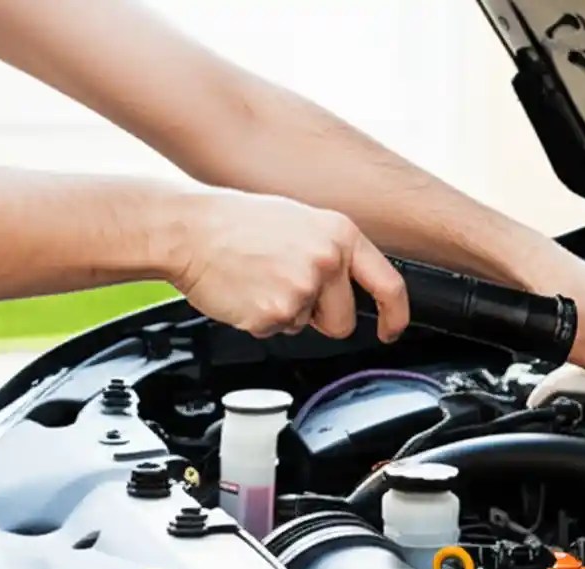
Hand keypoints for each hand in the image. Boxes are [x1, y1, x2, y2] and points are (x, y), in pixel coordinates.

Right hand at [161, 190, 406, 340]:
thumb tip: (353, 284)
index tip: (391, 329)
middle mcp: (328, 260)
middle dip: (321, 318)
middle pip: (344, 320)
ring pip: (308, 327)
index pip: (389, 283)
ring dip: (288, 314)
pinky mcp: (276, 313)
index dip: (396, 314)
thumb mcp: (302, 222)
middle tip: (287, 289)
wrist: (188, 229)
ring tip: (262, 281)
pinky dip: (262, 319)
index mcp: (340, 234)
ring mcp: (303, 288)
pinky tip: (247, 291)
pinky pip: (278, 331)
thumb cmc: (237, 224)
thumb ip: (333, 252)